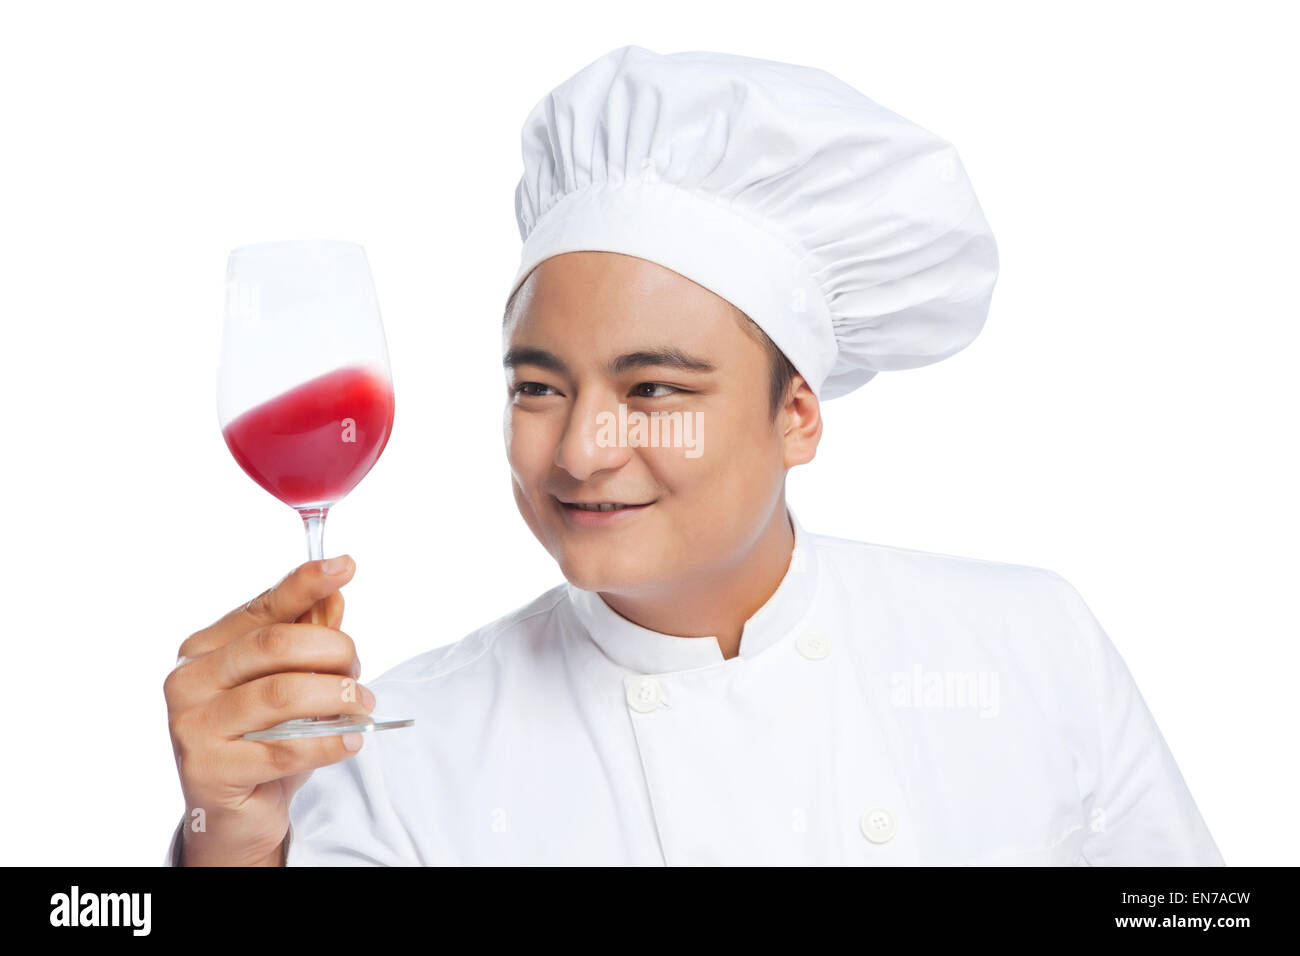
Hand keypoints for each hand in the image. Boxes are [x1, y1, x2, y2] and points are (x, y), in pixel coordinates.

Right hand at [164, 555, 372, 865]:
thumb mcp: (289, 683)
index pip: (263, 607)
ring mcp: (192, 725)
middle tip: (359, 675)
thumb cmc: (264, 739)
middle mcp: (188, 680)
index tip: (346, 565)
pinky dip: (329, 741)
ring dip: (338, 698)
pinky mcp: (209, 769)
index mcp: (204, 649)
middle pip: (277, 645)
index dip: (306, 583)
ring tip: (363, 707)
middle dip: (334, 652)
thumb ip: (308, 638)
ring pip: (283, 694)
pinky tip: (352, 740)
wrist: (236, 813)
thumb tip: (335, 596)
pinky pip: (284, 748)